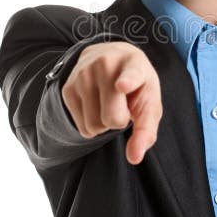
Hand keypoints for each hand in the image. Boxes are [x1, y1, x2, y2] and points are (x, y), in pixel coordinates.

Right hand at [61, 41, 162, 164]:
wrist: (110, 58)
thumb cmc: (136, 86)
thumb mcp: (149, 102)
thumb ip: (146, 130)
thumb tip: (135, 158)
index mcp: (134, 64)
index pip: (131, 75)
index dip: (127, 82)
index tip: (122, 85)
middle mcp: (106, 64)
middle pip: (112, 118)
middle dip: (120, 121)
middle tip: (122, 104)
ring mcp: (83, 75)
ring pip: (94, 126)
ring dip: (104, 124)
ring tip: (109, 102)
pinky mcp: (67, 88)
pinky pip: (82, 128)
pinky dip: (92, 123)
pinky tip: (96, 104)